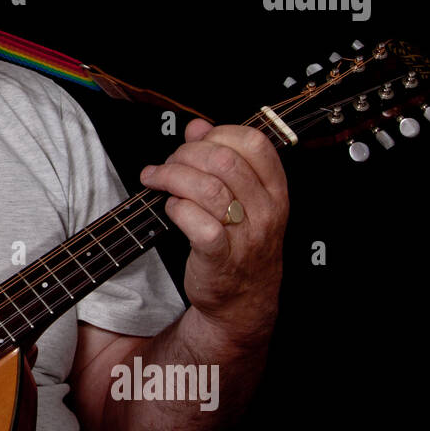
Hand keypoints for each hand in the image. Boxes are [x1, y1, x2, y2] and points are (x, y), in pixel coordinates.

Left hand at [139, 118, 288, 343]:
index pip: (254, 142)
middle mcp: (265, 211)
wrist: (242, 304)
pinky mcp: (220, 257)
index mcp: (274, 190)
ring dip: (172, 177)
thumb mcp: (243, 199)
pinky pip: (197, 223)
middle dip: (186, 154)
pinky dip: (177, 209)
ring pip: (207, 188)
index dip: (219, 133)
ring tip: (155, 179)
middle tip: (168, 164)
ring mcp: (245, 235)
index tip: (196, 143)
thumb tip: (198, 126)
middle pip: (224, 160)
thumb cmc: (240, 245)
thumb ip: (222, 158)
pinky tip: (169, 208)